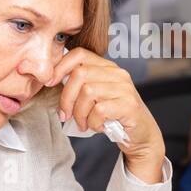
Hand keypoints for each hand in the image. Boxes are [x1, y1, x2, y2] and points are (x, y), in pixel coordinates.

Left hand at [47, 47, 164, 182]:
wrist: (140, 136)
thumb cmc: (113, 117)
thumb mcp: (95, 97)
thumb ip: (79, 86)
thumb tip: (52, 81)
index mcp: (107, 67)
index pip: (79, 54)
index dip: (60, 66)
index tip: (50, 83)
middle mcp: (117, 74)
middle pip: (79, 74)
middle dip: (66, 98)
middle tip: (65, 115)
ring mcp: (124, 88)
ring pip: (87, 92)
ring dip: (79, 113)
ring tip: (84, 124)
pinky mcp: (129, 105)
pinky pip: (99, 110)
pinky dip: (93, 122)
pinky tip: (98, 127)